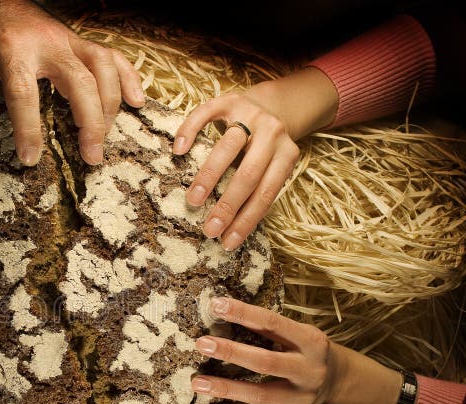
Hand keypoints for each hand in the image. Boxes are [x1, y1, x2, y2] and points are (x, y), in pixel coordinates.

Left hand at [0, 0, 144, 164]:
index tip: (31, 159)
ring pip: (102, 66)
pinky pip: (112, 56)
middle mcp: (45, 42)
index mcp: (11, 50)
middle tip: (92, 157)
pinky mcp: (79, 40)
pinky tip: (136, 103)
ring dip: (110, 104)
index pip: (24, 94)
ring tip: (106, 135)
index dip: (29, 130)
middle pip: (78, 82)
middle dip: (90, 123)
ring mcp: (67, 39)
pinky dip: (128, 79)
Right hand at [173, 68, 338, 249]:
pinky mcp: (228, 100)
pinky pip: (206, 113)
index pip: (266, 193)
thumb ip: (259, 189)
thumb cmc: (265, 150)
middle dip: (228, 205)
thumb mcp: (273, 167)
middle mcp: (273, 132)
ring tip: (193, 200)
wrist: (270, 106)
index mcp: (287, 154)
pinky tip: (178, 151)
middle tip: (209, 229)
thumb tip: (231, 231)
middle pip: (249, 173)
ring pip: (229, 145)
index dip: (247, 219)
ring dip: (209, 176)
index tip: (227, 242)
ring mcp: (251, 113)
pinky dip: (191, 131)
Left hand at [190, 297, 400, 403]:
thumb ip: (269, 327)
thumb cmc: (306, 349)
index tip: (216, 304)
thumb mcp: (298, 333)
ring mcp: (299, 398)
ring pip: (258, 395)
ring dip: (225, 389)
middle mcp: (307, 371)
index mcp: (311, 342)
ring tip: (197, 383)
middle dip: (232, 353)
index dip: (244, 313)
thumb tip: (221, 311)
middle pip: (266, 362)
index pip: (273, 324)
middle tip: (202, 344)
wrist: (338, 383)